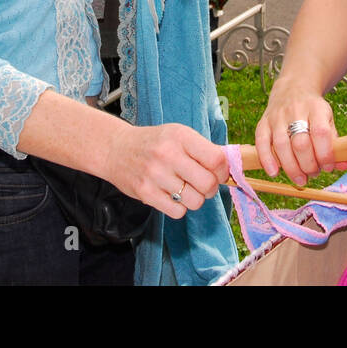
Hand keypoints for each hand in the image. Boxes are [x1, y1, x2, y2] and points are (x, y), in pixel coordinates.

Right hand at [104, 122, 227, 218]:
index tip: (219, 173)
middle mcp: (168, 154)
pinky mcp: (145, 193)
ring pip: (195, 201)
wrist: (116, 149)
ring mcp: (155, 175)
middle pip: (208, 184)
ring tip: (185, 190)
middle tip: (202, 184)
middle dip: (210, 188)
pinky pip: (177, 212)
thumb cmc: (154, 143)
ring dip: (195, 199)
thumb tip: (229, 170)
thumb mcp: (178, 135)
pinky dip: (179, 208)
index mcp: (180, 136)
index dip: (223, 171)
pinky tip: (171, 196)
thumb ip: (202, 149)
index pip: (216, 159)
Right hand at [253, 79, 341, 186]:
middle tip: (313, 174)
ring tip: (300, 180)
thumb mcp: (328, 120)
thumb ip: (334, 143)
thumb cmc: (314, 112)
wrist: (293, 89)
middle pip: (300, 143)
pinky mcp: (264, 122)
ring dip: (291, 168)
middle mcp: (295, 110)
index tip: (328, 167)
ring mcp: (277, 116)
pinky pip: (261, 142)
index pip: (320, 133)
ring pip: (281, 145)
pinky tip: (274, 173)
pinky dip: (267, 160)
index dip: (325, 154)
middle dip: (308, 165)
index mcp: (316, 108)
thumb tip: (344, 165)